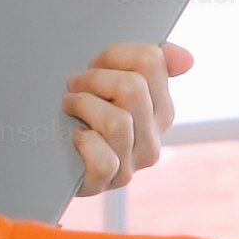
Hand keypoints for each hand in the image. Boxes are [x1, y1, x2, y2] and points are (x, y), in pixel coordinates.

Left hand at [67, 41, 188, 195]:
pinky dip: (82, 142)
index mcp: (162, 110)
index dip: (114, 56)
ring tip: (70, 106)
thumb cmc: (82, 113)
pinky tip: (73, 137)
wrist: (52, 159)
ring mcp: (130, 164)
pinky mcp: (106, 182)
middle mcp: (152, 139)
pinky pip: (103, 159)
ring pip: (117, 121)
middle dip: (95, 79)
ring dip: (83, 105)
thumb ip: (146, 64)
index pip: (151, 61)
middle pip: (133, 88)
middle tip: (76, 85)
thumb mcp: (112, 83)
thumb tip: (187, 59)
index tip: (95, 65)